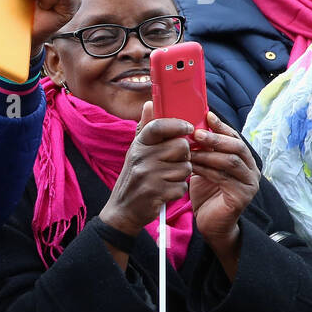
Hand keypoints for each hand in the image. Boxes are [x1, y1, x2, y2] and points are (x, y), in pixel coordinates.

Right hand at [100, 101, 193, 235]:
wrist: (123, 209)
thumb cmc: (135, 177)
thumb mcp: (136, 151)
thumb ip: (145, 128)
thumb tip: (149, 103)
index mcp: (138, 145)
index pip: (159, 126)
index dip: (177, 125)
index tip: (187, 129)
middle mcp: (141, 157)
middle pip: (181, 146)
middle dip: (183, 156)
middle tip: (173, 163)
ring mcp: (148, 175)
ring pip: (185, 167)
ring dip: (181, 175)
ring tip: (167, 178)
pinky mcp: (156, 192)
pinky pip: (182, 186)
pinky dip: (178, 190)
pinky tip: (165, 191)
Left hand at [188, 111, 257, 266]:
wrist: (210, 223)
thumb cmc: (206, 193)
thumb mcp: (204, 166)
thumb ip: (203, 149)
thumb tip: (191, 125)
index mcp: (244, 159)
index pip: (235, 137)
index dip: (221, 126)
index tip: (206, 115)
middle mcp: (251, 169)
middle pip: (237, 147)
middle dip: (216, 138)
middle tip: (197, 133)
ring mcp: (249, 183)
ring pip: (230, 161)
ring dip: (208, 154)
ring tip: (189, 150)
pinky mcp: (242, 196)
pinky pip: (224, 178)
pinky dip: (206, 170)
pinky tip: (191, 166)